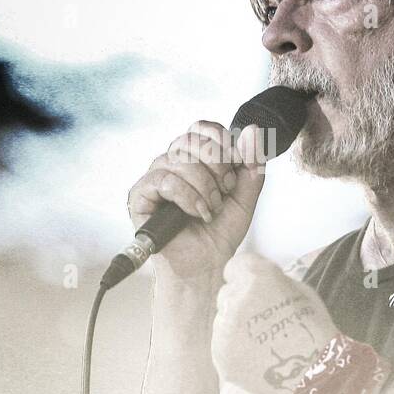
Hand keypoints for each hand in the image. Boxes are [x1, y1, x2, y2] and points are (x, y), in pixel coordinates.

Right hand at [126, 121, 267, 282]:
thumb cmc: (220, 232)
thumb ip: (252, 164)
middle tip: (225, 191)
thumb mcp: (246, 196)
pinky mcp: (140, 195)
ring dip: (204, 186)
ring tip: (211, 209)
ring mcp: (154, 177)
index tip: (237, 166)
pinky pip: (163, 179)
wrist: (206, 266)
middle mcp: (172, 162)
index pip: (203, 128)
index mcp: (195, 158)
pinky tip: (198, 213)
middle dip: (217, 165)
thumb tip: (253, 130)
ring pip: (178, 158)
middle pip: (191, 139)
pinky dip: (187, 196)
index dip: (223, 142)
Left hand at [212, 253, 339, 393]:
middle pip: (227, 293)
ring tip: (261, 342)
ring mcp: (223, 329)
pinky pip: (222, 344)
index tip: (252, 286)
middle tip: (261, 317)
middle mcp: (234, 300)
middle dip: (240, 301)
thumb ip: (272, 280)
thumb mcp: (300, 290)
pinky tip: (256, 357)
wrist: (313, 372)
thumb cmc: (313, 329)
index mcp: (255, 278)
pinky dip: (234, 348)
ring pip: (223, 320)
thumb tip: (258, 280)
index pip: (235, 266)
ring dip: (236, 326)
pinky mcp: (220, 355)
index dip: (245, 275)